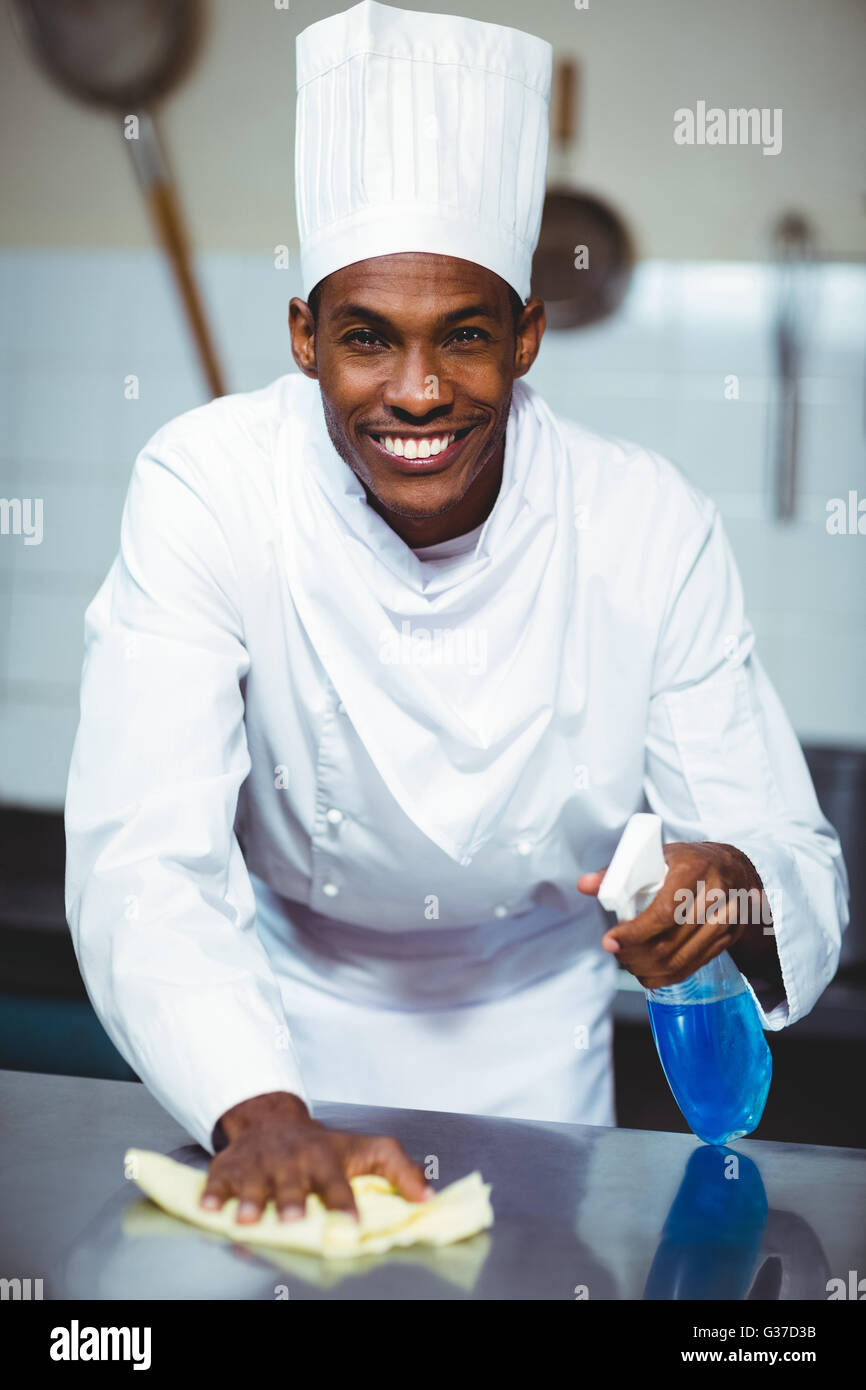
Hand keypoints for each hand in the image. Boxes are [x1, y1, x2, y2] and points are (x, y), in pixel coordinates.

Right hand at [200, 1091, 433, 1224]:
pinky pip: (217, 1181)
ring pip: (253, 1183)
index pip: (337, 1183)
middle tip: (292, 1219)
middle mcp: (291, 1161)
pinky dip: (211, 1194)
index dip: (344, 1202)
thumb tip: (429, 1198)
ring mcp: (258, 1164)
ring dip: (250, 1201)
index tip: (350, 1222)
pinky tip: (209, 1208)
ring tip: (247, 1219)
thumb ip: (400, 1172)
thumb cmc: (324, 1145)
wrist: (274, 1121)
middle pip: (292, 1183)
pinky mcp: (229, 1168)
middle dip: (290, 1200)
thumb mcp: (368, 1150)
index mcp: (324, 1159)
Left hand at [578, 840, 778, 990]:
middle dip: (635, 954)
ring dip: (648, 968)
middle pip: (669, 941)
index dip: (634, 933)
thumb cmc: (689, 861)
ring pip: (680, 959)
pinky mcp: (729, 939)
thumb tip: (585, 885)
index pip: (663, 912)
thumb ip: (619, 872)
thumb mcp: (656, 856)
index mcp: (692, 869)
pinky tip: (648, 972)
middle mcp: (714, 895)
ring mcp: (726, 920)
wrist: (734, 868)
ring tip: (629, 961)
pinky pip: (693, 966)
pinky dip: (666, 976)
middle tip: (616, 951)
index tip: (610, 941)